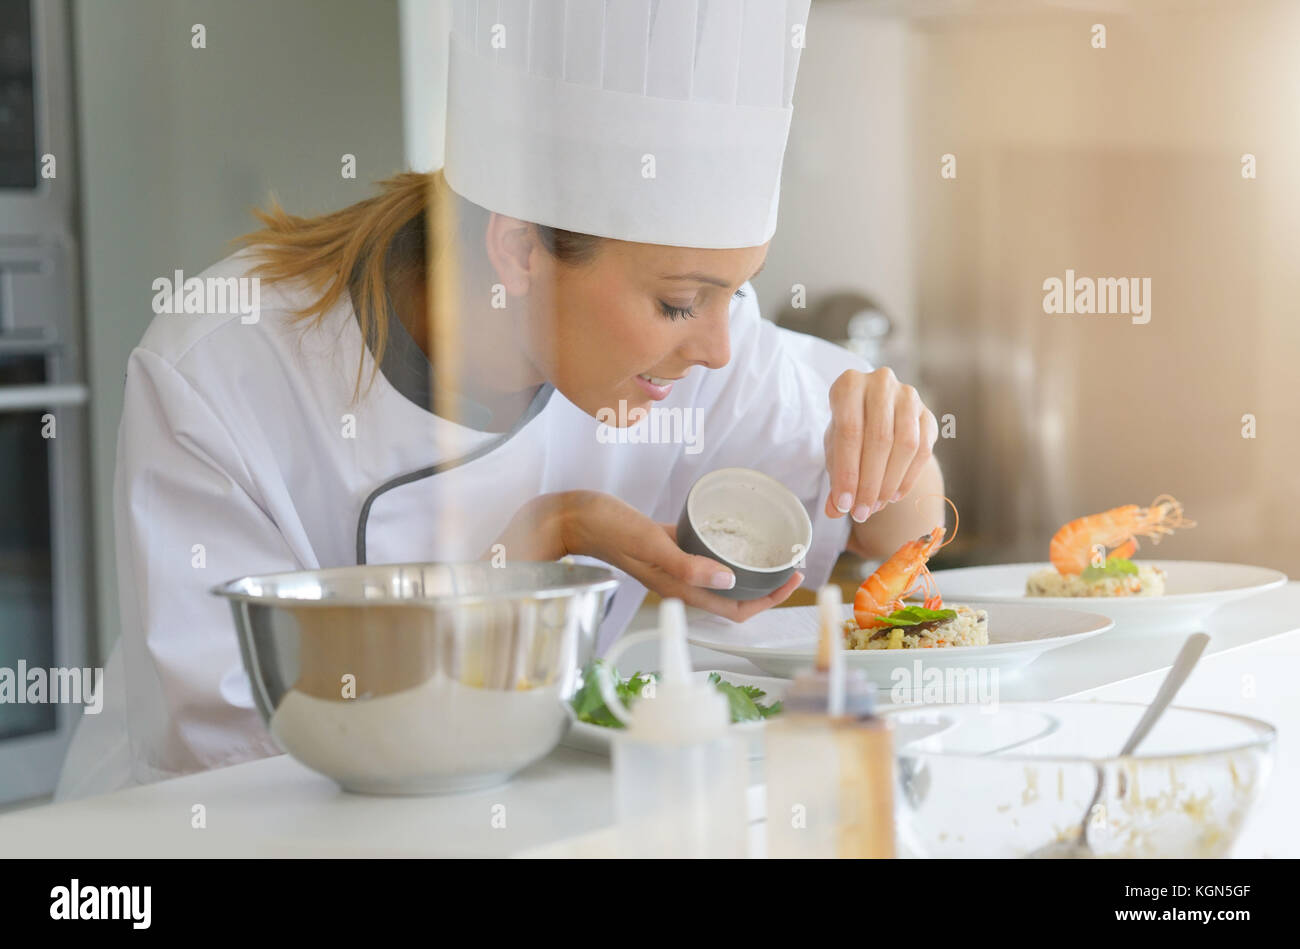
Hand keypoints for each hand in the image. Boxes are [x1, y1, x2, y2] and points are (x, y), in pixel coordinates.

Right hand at [488, 491, 802, 621]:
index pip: (736, 609)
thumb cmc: (607, 529)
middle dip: (768, 587)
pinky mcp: (669, 548)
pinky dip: (727, 551)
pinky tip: (738, 531)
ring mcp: (675, 567)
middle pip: (735, 598)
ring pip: (722, 578)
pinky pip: (706, 556)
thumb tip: (730, 580)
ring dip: (751, 570)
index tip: (793, 577)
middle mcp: (680, 584)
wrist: (574, 516)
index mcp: (679, 590)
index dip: (769, 599)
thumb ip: (687, 565)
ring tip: (774, 549)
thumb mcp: (650, 543)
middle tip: (793, 563)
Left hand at [823, 367, 937, 523]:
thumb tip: (833, 511)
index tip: (844, 504)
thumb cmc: (848, 431)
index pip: (849, 432)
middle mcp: (881, 383)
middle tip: (861, 512)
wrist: (873, 414)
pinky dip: (909, 477)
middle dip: (870, 483)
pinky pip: (924, 449)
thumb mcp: (834, 449)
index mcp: (849, 384)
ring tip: (876, 506)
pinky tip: (894, 495)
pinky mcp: (928, 414)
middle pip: (879, 439)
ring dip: (890, 482)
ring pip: (905, 445)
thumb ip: (834, 477)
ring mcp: (909, 396)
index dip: (847, 472)